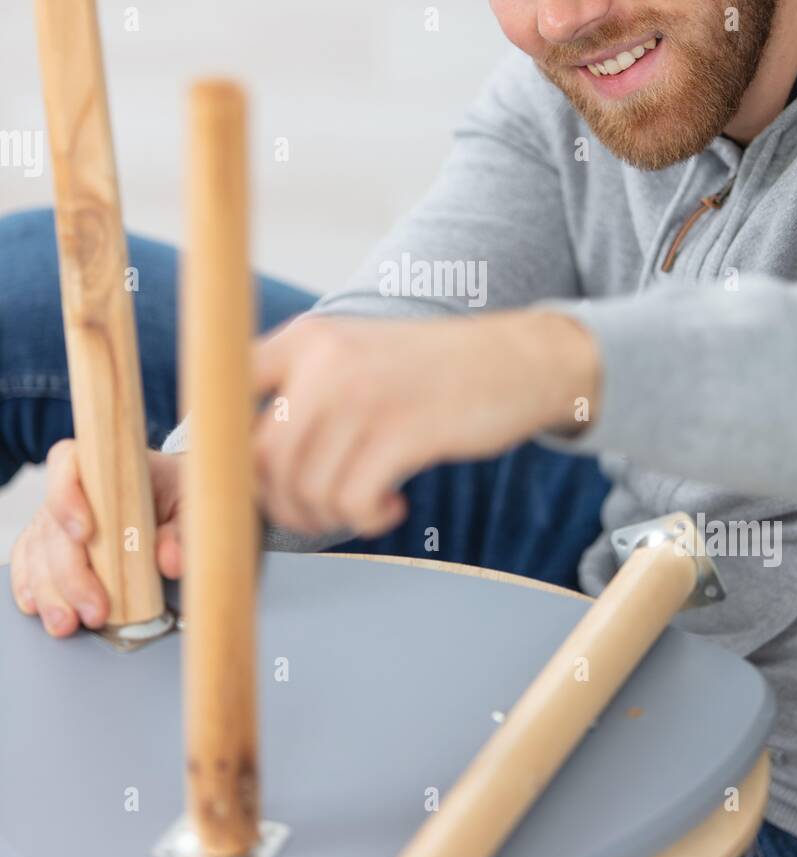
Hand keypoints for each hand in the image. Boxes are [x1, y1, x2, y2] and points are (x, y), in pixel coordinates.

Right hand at [8, 441, 182, 637]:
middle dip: (70, 574)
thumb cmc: (181, 493)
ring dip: (51, 593)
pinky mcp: (52, 544)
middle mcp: (74, 489)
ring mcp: (58, 517)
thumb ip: (184, 529)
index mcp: (106, 465)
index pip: (68, 464)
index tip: (85, 533)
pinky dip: (32, 588)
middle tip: (95, 610)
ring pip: (38, 552)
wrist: (177, 499)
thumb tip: (170, 559)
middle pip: (52, 525)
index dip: (67, 497)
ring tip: (68, 624)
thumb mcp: (194, 502)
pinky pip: (29, 564)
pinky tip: (38, 608)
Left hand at [252, 309, 599, 537]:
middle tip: (317, 510)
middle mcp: (325, 361)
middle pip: (257, 459)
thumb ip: (300, 389)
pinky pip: (350, 501)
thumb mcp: (355, 353)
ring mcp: (363, 395)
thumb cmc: (429, 372)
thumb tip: (239, 466)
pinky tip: (390, 505)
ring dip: (324, 516)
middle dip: (279, 503)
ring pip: (302, 487)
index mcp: (306, 338)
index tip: (240, 481)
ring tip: (358, 506)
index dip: (219, 450)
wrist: (517, 360)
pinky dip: (365, 518)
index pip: (223, 393)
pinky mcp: (402, 432)